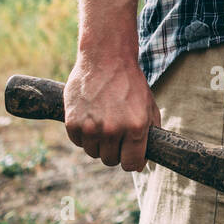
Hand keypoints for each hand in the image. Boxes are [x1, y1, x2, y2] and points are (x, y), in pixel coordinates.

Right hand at [63, 50, 162, 172]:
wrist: (106, 58)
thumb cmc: (130, 83)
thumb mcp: (149, 106)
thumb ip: (150, 134)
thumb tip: (144, 163)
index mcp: (136, 127)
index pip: (131, 165)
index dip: (130, 161)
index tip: (128, 154)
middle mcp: (113, 130)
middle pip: (110, 160)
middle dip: (114, 150)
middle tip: (115, 131)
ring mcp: (91, 128)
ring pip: (93, 152)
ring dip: (98, 142)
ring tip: (103, 120)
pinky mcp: (73, 123)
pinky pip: (78, 142)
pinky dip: (83, 134)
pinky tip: (90, 115)